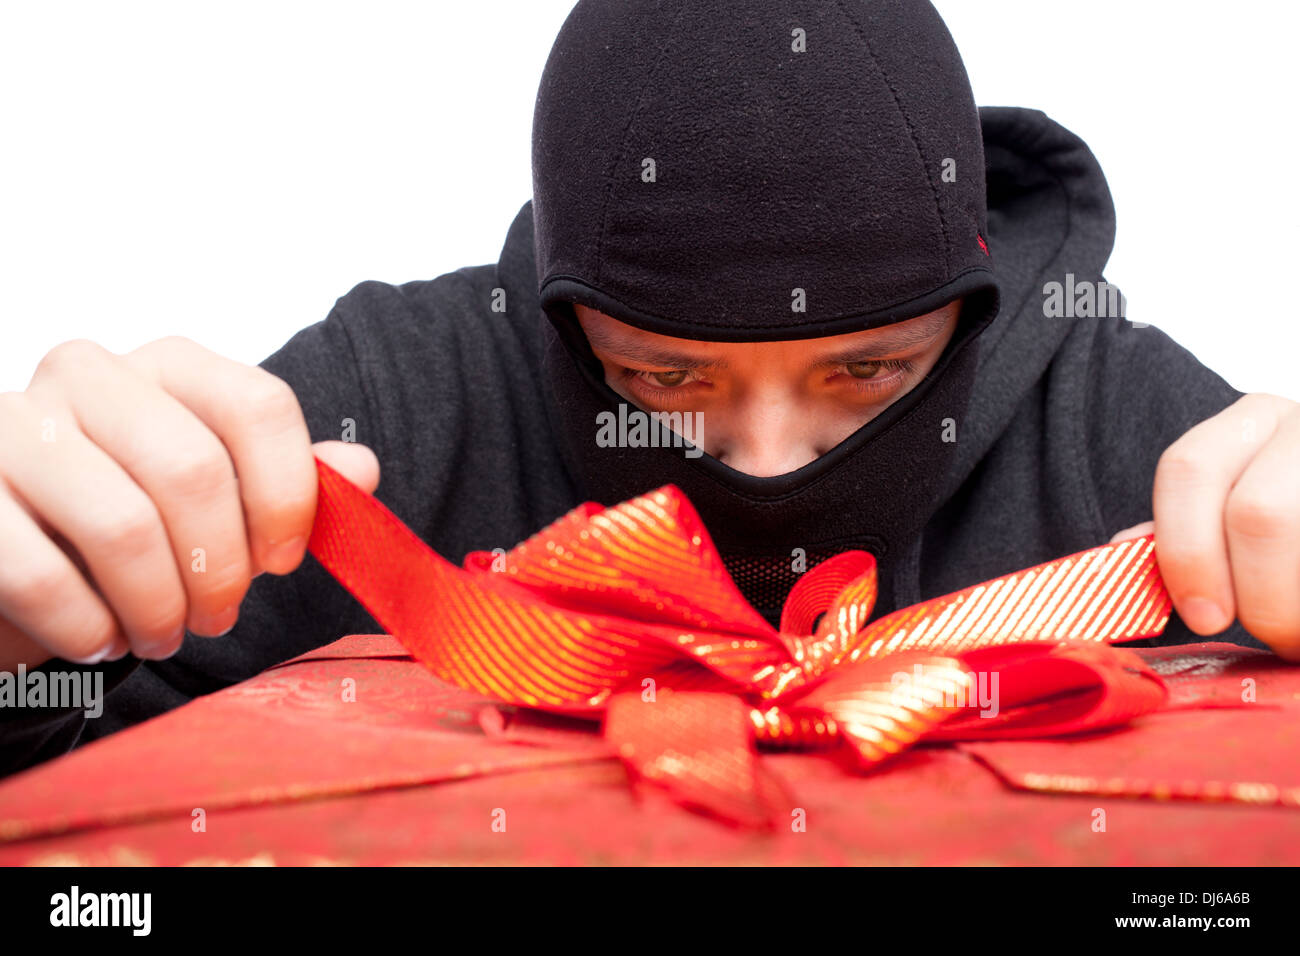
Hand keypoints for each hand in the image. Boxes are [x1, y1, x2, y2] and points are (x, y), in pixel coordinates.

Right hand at [0, 337, 379, 671]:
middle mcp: (90, 374)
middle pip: (195, 470)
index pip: (258, 406)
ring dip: (158, 607)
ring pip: (123, 525)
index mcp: (170, 366)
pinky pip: (40, 574)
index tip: (286, 559)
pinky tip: (100, 638)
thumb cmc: (132, 521)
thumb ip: (289, 481)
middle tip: (219, 616)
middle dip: (223, 568)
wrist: (14, 550)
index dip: (287, 496)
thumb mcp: (219, 499)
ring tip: (162, 636)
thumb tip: (361, 469)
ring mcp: (12, 425)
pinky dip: (87, 627)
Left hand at [1111, 393, 1299, 658]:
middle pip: (1258, 514)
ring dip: (1298, 609)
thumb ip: (1184, 532)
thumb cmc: (1284, 528)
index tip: (1200, 616)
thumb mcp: (1229, 506)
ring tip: (1299, 632)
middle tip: (1268, 635)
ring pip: (1298, 540)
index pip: (1187, 469)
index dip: (1185, 551)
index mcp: (1252, 421)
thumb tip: (1118, 556)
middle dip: (1258, 597)